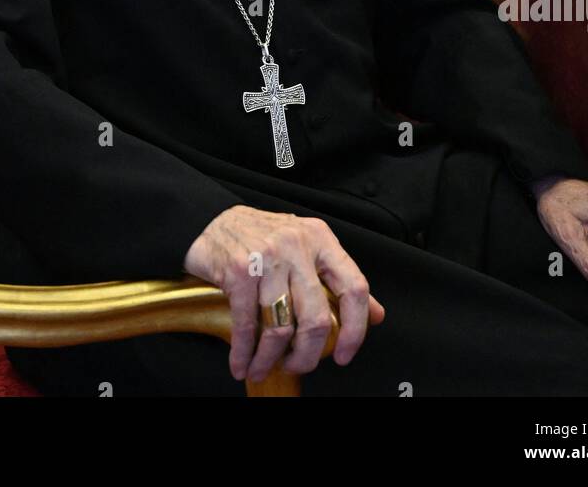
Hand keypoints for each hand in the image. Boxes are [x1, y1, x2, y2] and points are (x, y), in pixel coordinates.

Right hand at [183, 204, 384, 383]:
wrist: (210, 219)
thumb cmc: (262, 238)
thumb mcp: (307, 248)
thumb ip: (339, 280)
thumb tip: (376, 314)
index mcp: (321, 239)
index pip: (354, 287)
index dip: (355, 329)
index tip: (343, 355)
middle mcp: (297, 244)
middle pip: (315, 317)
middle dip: (306, 355)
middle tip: (296, 366)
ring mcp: (267, 256)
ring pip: (280, 325)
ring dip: (270, 359)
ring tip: (262, 369)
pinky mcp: (239, 268)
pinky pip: (246, 323)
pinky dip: (243, 351)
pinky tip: (241, 363)